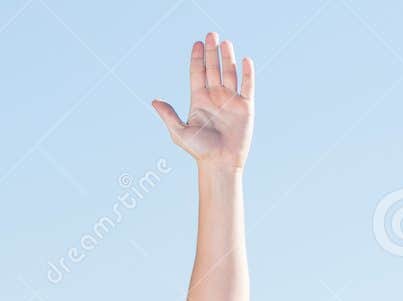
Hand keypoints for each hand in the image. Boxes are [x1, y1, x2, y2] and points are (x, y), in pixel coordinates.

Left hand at [152, 32, 253, 169]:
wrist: (221, 164)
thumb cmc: (200, 151)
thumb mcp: (179, 133)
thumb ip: (169, 115)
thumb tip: (154, 101)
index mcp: (199, 99)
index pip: (198, 72)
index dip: (198, 57)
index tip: (198, 43)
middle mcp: (215, 97)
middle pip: (213, 69)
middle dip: (212, 52)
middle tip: (211, 34)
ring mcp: (231, 101)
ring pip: (229, 74)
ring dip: (227, 58)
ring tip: (226, 43)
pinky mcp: (245, 108)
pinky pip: (247, 87)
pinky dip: (247, 74)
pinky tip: (245, 60)